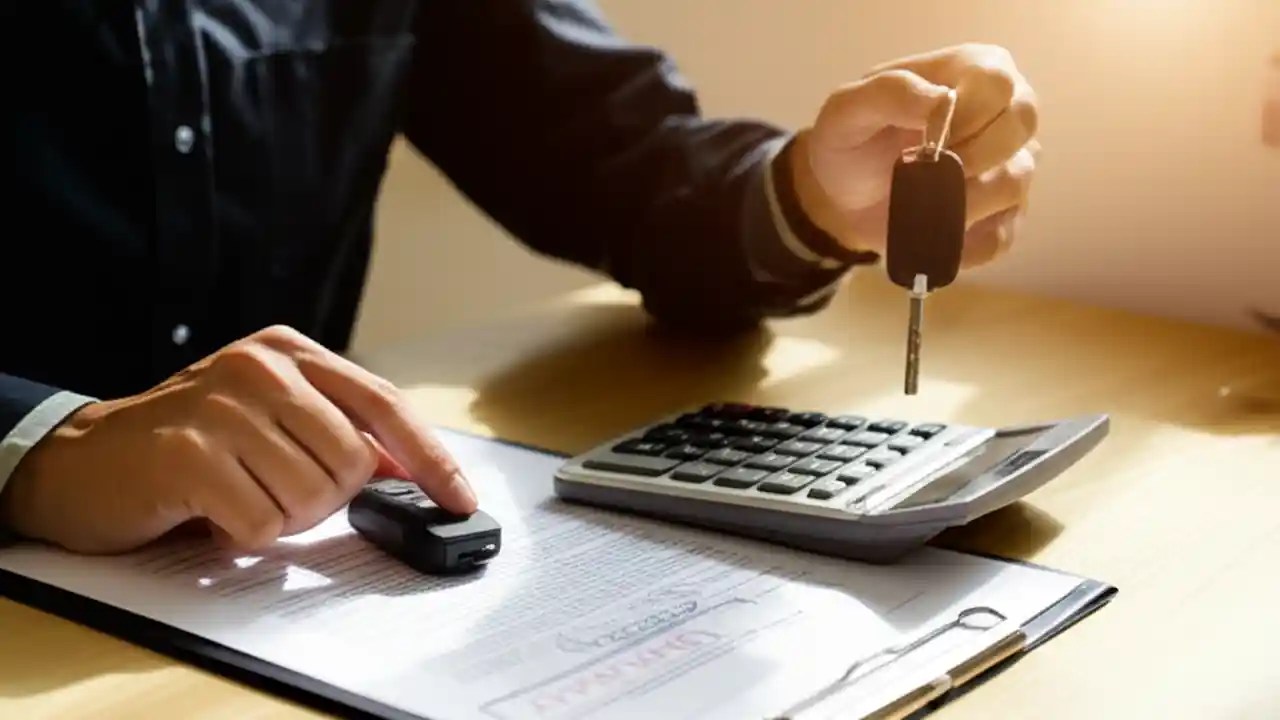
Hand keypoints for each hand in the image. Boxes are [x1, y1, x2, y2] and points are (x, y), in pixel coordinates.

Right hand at [0, 325, 476, 553]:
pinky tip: (212, 510)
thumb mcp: (272, 421)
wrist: (84, 459)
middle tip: (274, 492)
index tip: (461, 499)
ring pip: (313, 495)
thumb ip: (340, 432)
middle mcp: (261, 365)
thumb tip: (413, 469)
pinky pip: (262, 522)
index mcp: (290, 350)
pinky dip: (244, 534)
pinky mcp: (190, 450)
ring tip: (239, 496)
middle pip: (354, 460)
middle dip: (325, 499)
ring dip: (282, 517)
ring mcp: (223, 402)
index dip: (431, 457)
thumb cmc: (190, 443)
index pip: (384, 403)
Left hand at [791, 43, 1038, 266]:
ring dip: (956, 200)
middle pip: (1020, 126)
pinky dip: (957, 241)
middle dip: (966, 157)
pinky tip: (926, 230)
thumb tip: (940, 100)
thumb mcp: (848, 109)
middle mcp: (1006, 114)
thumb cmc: (852, 142)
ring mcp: (1013, 166)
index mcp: (975, 71)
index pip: (998, 83)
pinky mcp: (1004, 219)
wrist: (845, 198)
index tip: (924, 139)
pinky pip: (999, 236)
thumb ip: (890, 92)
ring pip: (1012, 183)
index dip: (965, 115)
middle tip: (923, 172)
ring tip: (916, 201)